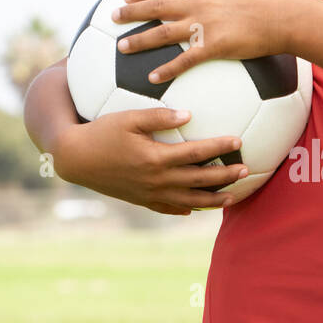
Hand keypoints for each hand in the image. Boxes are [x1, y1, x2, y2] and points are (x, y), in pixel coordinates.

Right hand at [53, 105, 248, 213]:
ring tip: (232, 197)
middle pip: (200, 181)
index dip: (220, 147)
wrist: (76, 159)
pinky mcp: (141, 201)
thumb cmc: (101, 131)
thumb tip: (189, 114)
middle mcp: (157, 180)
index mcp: (156, 158)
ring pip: (189, 201)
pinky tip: (195, 208)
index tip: (238, 142)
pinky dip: (185, 209)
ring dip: (213, 200)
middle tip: (246, 170)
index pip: (197, 153)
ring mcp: (150, 194)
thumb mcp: (128, 117)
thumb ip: (159, 116)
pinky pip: (168, 208)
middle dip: (226, 176)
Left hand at [110, 0, 293, 84]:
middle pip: (155, 8)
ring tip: (122, 47)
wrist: (283, 17)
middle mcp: (197, 4)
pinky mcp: (212, 46)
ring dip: (139, 41)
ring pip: (162, 34)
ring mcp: (203, 26)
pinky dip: (166, 70)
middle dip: (131, 13)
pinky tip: (151, 78)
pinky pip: (184, 60)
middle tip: (113, 18)